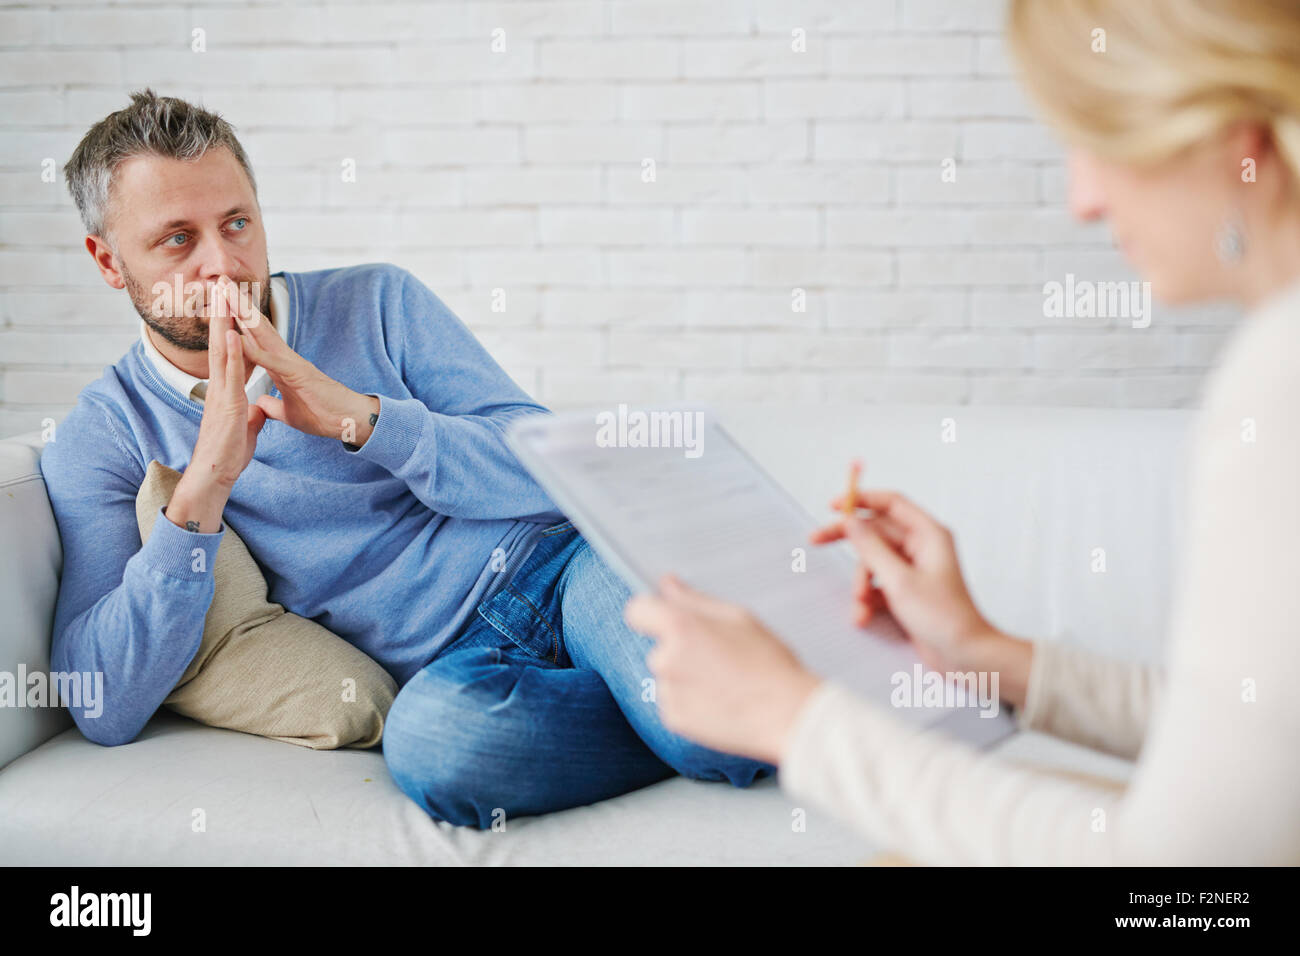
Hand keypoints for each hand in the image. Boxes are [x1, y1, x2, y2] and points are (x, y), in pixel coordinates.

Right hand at [166, 298, 268, 532]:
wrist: (215, 476)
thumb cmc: (227, 455)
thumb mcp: (245, 429)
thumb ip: (251, 414)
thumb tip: (258, 407)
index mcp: (226, 391)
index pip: (229, 352)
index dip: (230, 327)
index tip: (231, 303)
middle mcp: (220, 387)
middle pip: (221, 343)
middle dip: (222, 314)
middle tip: (220, 285)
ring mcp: (221, 395)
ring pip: (222, 352)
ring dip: (223, 323)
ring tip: (223, 295)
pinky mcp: (226, 406)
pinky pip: (229, 375)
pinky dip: (230, 353)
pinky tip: (231, 333)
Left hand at [214, 275, 379, 445]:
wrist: (349, 422)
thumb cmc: (324, 416)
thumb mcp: (289, 412)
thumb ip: (274, 405)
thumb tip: (261, 402)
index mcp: (281, 365)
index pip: (255, 337)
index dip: (238, 319)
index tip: (221, 302)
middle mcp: (285, 358)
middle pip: (257, 326)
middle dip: (238, 303)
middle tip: (221, 280)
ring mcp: (291, 363)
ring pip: (262, 333)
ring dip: (243, 313)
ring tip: (226, 292)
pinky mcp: (297, 375)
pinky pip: (271, 361)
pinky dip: (253, 350)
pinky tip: (237, 337)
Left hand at [624, 574, 823, 765]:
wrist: (786, 715)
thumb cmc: (768, 663)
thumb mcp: (738, 618)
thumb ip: (694, 599)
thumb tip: (667, 584)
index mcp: (680, 627)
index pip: (636, 610)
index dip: (651, 612)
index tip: (665, 617)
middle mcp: (666, 659)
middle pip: (658, 646)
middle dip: (679, 649)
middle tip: (717, 656)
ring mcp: (668, 692)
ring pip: (667, 676)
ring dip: (685, 677)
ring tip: (723, 682)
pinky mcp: (673, 719)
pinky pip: (673, 702)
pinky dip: (690, 702)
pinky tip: (719, 701)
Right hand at [810, 487, 999, 674]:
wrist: (964, 656)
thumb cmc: (944, 618)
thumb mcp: (899, 581)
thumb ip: (870, 548)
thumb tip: (850, 521)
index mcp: (928, 535)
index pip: (890, 503)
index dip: (860, 500)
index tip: (833, 506)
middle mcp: (921, 548)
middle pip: (875, 532)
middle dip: (849, 544)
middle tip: (817, 540)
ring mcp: (913, 570)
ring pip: (872, 562)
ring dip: (860, 583)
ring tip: (860, 605)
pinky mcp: (906, 590)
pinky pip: (877, 584)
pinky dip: (868, 599)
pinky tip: (864, 617)